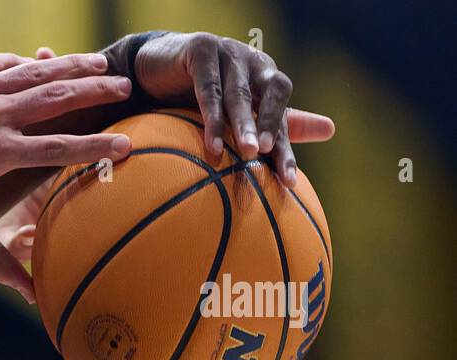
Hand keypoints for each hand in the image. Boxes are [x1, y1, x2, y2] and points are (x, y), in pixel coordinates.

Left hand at [0, 52, 133, 296]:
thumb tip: (33, 295)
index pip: (57, 148)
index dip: (95, 146)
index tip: (126, 144)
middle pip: (54, 98)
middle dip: (94, 91)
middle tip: (125, 89)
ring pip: (32, 72)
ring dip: (70, 66)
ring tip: (101, 64)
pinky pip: (1, 63)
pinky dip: (27, 63)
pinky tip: (48, 62)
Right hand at [134, 32, 335, 184]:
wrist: (156, 66)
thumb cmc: (196, 92)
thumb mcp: (237, 110)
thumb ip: (279, 122)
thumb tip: (331, 130)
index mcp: (266, 77)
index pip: (282, 114)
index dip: (285, 147)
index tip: (288, 182)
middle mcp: (253, 62)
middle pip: (272, 94)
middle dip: (272, 126)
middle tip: (269, 157)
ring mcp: (229, 52)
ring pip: (239, 93)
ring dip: (244, 124)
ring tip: (248, 152)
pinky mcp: (202, 49)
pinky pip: (208, 88)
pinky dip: (211, 116)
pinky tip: (212, 143)